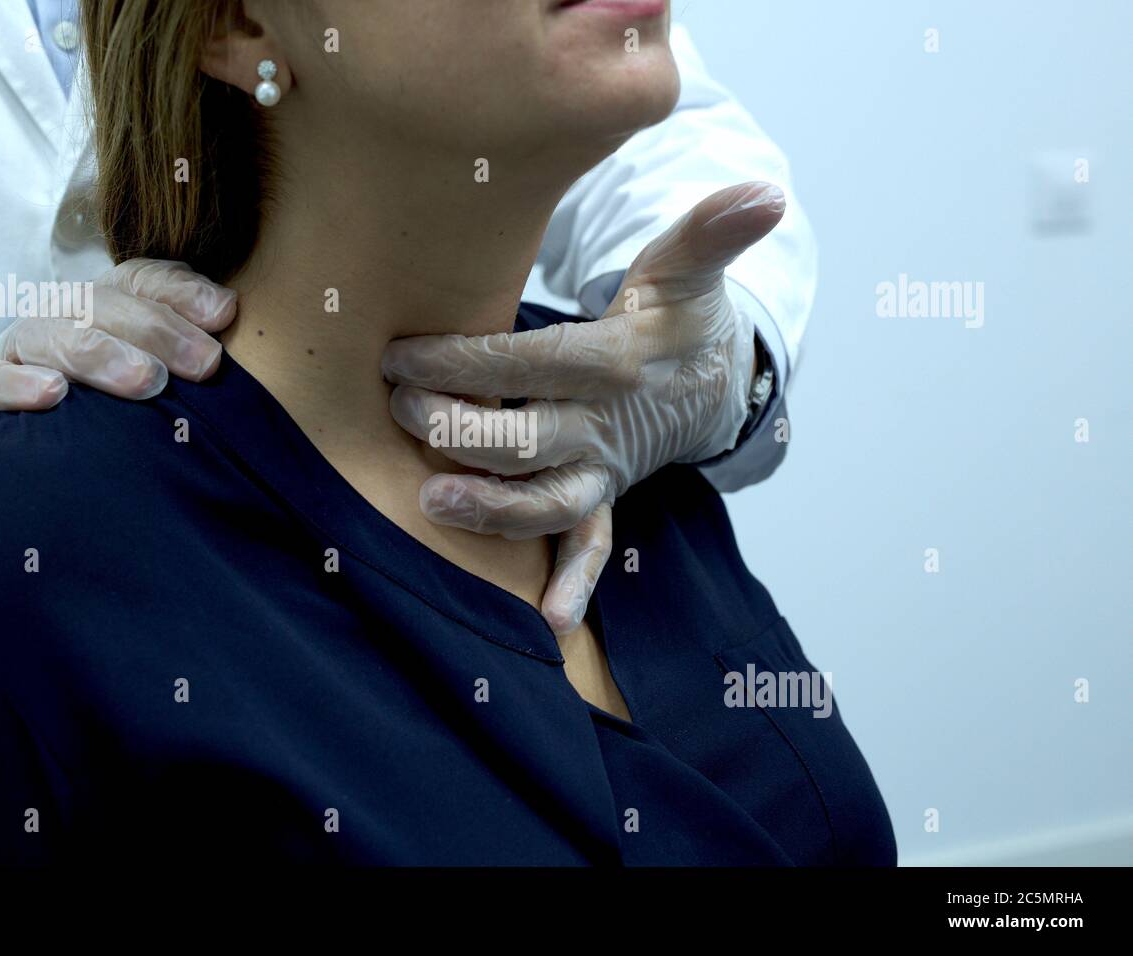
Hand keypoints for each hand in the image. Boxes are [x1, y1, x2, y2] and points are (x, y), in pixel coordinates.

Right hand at [0, 259, 235, 450]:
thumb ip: (180, 360)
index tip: (225, 314)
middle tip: (205, 365)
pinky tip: (53, 396)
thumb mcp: (132, 374)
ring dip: (102, 355)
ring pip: (54, 335)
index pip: (142, 281)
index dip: (183, 291)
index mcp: (102, 307)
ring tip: (147, 383)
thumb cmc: (83, 401)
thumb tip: (238, 348)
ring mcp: (15, 351)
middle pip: (106, 305)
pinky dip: (20, 385)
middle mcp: (60, 317)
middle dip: (159, 330)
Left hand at [381, 182, 784, 633]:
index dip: (469, 361)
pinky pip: (593, 545)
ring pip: (549, 500)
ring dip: (493, 508)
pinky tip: (550, 623)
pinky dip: (576, 583)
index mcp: (621, 361)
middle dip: (459, 429)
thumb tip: (764, 191)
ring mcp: (606, 468)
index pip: (537, 363)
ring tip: (433, 500)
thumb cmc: (679, 317)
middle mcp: (609, 424)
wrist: (709, 382)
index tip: (401, 354)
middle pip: (529, 437)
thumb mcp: (687, 270)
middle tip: (399, 410)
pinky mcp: (602, 496)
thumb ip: (708, 233)